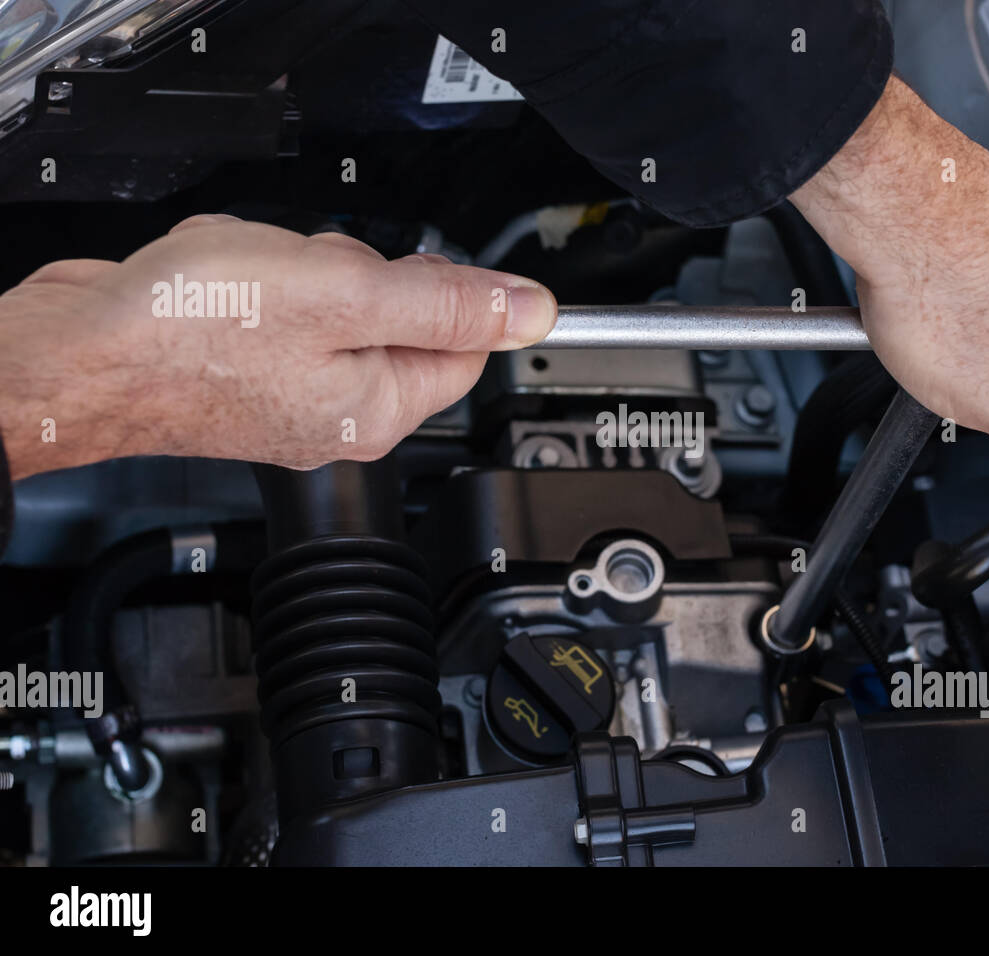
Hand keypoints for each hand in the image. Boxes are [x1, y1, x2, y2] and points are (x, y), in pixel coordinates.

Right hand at [0, 214, 556, 478]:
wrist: (78, 351)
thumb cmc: (193, 332)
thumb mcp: (347, 296)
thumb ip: (447, 303)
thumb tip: (530, 311)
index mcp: (379, 408)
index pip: (461, 347)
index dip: (439, 291)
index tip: (399, 267)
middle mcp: (339, 412)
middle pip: (394, 317)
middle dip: (353, 274)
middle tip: (306, 274)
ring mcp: (288, 392)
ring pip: (331, 301)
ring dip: (295, 268)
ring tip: (249, 278)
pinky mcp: (243, 367)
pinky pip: (276, 304)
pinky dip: (250, 277)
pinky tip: (218, 284)